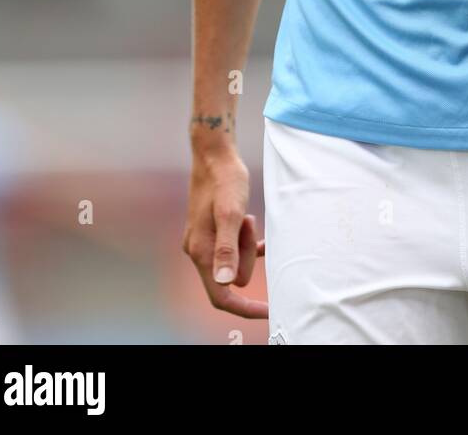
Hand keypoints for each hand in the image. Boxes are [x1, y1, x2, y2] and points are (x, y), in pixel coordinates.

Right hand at [183, 147, 267, 319]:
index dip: (245, 308)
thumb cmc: (225, 180)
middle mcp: (198, 251)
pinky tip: (259, 234)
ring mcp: (205, 241)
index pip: (221, 296)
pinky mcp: (213, 231)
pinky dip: (248, 243)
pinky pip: (235, 248)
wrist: (215, 155)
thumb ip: (227, 249)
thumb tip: (226, 283)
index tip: (269, 311)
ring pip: (235, 260)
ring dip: (247, 243)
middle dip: (247, 256)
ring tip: (246, 216)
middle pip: (232, 276)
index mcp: (200, 252)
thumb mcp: (231, 213)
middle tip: (248, 224)